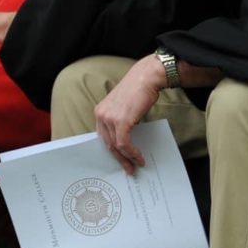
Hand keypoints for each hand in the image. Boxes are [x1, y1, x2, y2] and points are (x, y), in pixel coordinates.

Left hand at [93, 55, 166, 174]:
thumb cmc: (139, 90)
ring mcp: (109, 118)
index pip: (102, 137)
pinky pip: (124, 144)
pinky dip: (132, 153)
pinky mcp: (120, 121)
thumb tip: (127, 141)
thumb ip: (121, 122)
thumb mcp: (124, 107)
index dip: (111, 151)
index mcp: (100, 112)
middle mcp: (101, 115)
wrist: (147, 78)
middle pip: (107, 144)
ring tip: (136, 165)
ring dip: (127, 158)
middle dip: (119, 159)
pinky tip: (139, 157)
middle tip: (128, 169)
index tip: (119, 160)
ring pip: (116, 146)